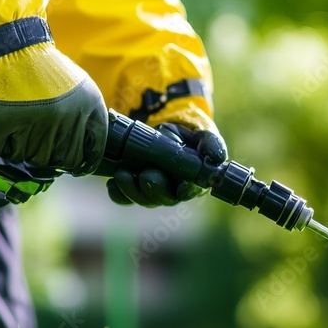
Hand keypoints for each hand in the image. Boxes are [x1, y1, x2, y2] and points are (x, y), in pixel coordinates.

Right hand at [0, 40, 106, 174]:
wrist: (14, 49)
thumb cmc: (50, 69)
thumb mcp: (87, 92)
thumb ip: (94, 121)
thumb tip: (89, 154)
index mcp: (82, 114)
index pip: (81, 156)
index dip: (76, 163)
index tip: (71, 166)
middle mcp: (59, 122)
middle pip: (56, 161)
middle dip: (51, 157)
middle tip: (43, 145)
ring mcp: (29, 125)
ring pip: (30, 158)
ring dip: (27, 150)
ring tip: (24, 132)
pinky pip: (2, 151)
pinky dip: (3, 146)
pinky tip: (6, 134)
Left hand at [106, 120, 227, 206]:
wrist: (166, 128)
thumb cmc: (189, 135)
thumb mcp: (203, 133)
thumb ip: (211, 143)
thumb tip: (216, 157)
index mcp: (194, 181)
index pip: (191, 191)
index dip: (186, 191)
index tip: (181, 188)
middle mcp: (173, 190)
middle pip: (164, 199)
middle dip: (154, 190)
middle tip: (147, 175)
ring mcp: (152, 190)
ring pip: (143, 198)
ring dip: (132, 190)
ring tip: (122, 174)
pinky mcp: (134, 186)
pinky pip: (124, 197)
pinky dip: (117, 193)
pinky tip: (111, 184)